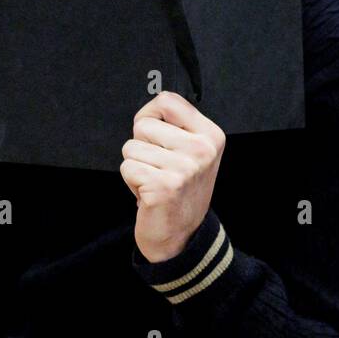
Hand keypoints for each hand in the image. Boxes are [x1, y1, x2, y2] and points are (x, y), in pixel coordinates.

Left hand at [120, 91, 225, 262]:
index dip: (150, 116)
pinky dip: (132, 182)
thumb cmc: (180, 190)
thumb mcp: (192, 153)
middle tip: (159, 168)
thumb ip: (175, 127)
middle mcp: (202, 149)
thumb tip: (151, 105)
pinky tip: (150, 194)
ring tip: (155, 181)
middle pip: (144, 125)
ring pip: (132, 147)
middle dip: (142, 146)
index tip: (155, 136)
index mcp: (211, 135)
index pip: (167, 101)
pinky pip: (128, 168)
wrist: (181, 236)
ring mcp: (185, 168)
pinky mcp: (164, 186)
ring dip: (136, 166)